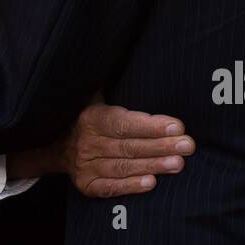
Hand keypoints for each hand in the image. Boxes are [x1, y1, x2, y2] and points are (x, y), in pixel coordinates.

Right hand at [56, 100, 194, 197]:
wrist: (57, 146)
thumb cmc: (90, 120)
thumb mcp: (94, 99)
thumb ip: (112, 87)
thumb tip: (126, 57)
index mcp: (91, 118)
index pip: (124, 122)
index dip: (150, 125)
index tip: (176, 126)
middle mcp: (87, 141)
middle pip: (128, 145)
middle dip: (161, 146)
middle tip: (187, 146)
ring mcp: (86, 165)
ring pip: (123, 166)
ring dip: (153, 165)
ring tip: (178, 163)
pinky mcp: (87, 185)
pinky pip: (111, 187)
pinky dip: (131, 185)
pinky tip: (151, 183)